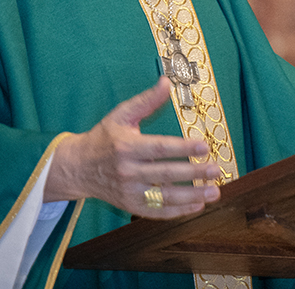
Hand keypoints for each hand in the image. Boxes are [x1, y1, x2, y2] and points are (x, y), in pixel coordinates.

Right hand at [43, 77, 221, 217]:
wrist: (78, 168)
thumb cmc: (103, 137)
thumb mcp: (121, 115)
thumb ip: (146, 100)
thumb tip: (166, 82)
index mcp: (126, 146)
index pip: (159, 148)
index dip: (183, 148)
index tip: (204, 146)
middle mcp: (127, 171)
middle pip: (166, 174)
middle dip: (194, 174)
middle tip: (217, 170)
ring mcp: (129, 192)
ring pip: (164, 197)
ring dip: (192, 196)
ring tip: (214, 191)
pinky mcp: (131, 206)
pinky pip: (157, 212)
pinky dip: (178, 212)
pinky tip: (198, 205)